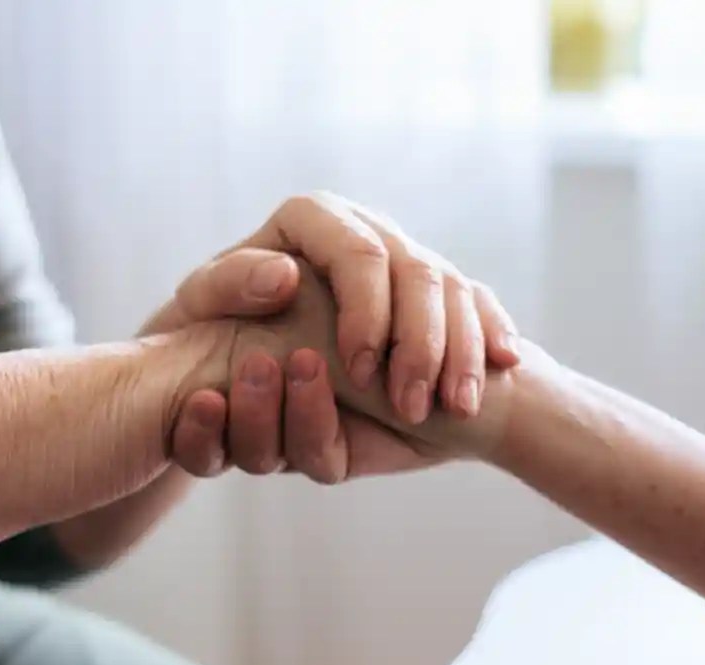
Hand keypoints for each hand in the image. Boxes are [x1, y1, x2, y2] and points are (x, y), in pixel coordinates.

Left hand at [166, 192, 522, 481]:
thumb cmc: (212, 324)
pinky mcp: (434, 289)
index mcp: (311, 218)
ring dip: (460, 352)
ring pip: (454, 289)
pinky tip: (503, 363)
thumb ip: (227, 283)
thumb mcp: (202, 306)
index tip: (359, 371)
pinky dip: (491, 335)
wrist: (239, 350)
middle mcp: (364, 229)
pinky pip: (479, 302)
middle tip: (411, 405)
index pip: (357, 252)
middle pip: (416, 271)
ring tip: (457, 406)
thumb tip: (284, 275)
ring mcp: (404, 256)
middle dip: (421, 342)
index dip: (367, 310)